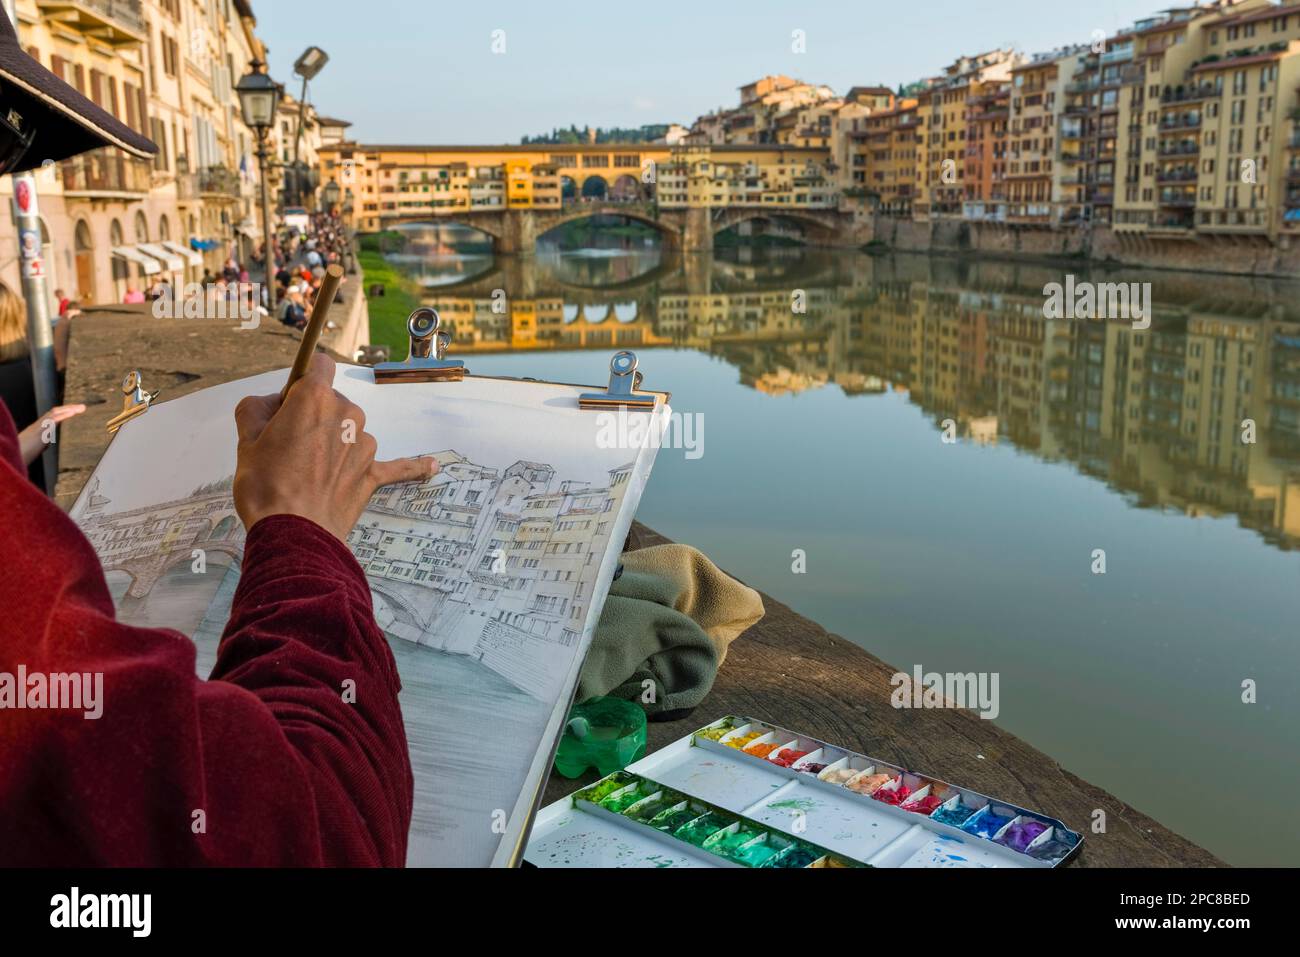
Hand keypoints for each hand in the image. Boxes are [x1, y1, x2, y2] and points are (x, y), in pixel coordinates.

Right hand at [18, 404, 85, 466]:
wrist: (11, 459)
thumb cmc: (21, 456)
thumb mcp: (33, 448)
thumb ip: (40, 443)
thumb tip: (45, 443)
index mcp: (37, 429)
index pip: (51, 417)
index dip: (62, 412)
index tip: (74, 410)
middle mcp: (37, 426)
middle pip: (54, 412)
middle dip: (68, 408)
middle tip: (82, 407)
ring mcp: (38, 427)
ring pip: (54, 414)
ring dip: (69, 410)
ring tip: (81, 408)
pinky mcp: (39, 431)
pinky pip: (52, 420)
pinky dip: (63, 415)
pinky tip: (73, 413)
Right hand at [233, 353, 436, 540]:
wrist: (294, 533)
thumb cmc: (266, 486)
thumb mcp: (246, 438)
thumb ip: (258, 408)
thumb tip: (271, 402)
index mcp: (315, 399)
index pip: (319, 366)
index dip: (303, 380)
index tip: (292, 395)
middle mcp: (347, 415)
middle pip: (332, 402)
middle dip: (313, 417)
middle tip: (287, 447)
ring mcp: (364, 445)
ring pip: (350, 431)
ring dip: (334, 444)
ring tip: (306, 472)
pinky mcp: (373, 474)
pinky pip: (398, 467)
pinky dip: (414, 466)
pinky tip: (433, 467)